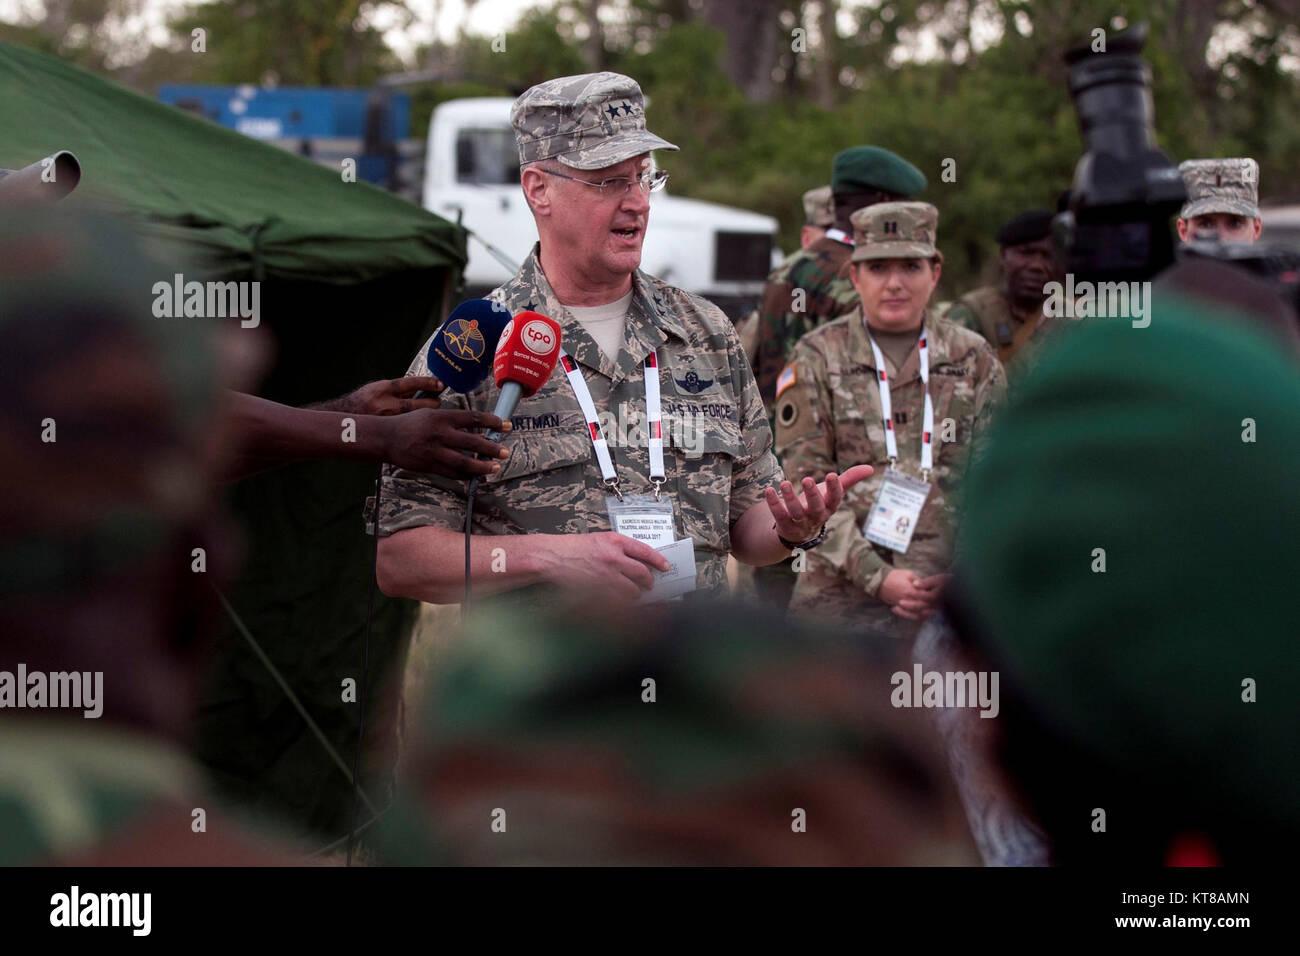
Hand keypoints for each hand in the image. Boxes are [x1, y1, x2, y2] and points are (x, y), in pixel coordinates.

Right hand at [312, 376, 447, 415]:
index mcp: (384, 389)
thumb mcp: (380, 387)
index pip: (411, 383)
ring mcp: (389, 420)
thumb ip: (400, 389)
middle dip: (433, 402)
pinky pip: (410, 428)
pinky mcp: (390, 432)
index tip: (440, 383)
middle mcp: (387, 404)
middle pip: (420, 404)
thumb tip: (424, 387)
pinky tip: (422, 425)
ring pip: (418, 418)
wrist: (346, 415)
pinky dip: (419, 425)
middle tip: (437, 400)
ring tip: (431, 412)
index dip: (428, 383)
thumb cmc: (365, 399)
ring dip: (428, 415)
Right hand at [382, 408, 511, 478]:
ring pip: (464, 462)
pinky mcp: (429, 465)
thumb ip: (451, 420)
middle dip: (492, 448)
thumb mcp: (430, 414)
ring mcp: (434, 451)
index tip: (507, 425)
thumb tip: (476, 427)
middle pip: (472, 442)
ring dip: (482, 466)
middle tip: (505, 452)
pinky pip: (452, 473)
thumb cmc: (411, 423)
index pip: (473, 418)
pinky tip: (476, 476)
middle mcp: (440, 433)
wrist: (385, 437)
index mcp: (442, 417)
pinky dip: (466, 476)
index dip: (492, 422)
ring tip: (495, 468)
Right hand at [542, 532, 672, 602]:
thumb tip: (635, 562)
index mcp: (614, 541)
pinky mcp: (599, 590)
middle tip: (650, 584)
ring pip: (632, 590)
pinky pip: (618, 600)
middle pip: (642, 572)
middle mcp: (614, 557)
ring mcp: (607, 575)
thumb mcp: (597, 540)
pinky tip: (621, 602)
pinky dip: (622, 603)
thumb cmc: (571, 548)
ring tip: (634, 594)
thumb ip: (617, 549)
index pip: (645, 551)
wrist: (552, 557)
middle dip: (648, 581)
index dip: (658, 560)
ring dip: (636, 594)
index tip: (664, 566)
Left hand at [763, 464, 873, 543]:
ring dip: (790, 498)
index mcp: (830, 507)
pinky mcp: (785, 526)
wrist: (800, 532)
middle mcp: (816, 517)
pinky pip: (779, 516)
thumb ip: (850, 479)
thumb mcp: (833, 493)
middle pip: (816, 508)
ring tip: (784, 483)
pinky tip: (769, 491)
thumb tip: (871, 468)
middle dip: (812, 494)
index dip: (835, 488)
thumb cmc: (819, 505)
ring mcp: (800, 523)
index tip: (832, 475)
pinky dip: (774, 504)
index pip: (835, 499)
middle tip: (807, 479)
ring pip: (796, 512)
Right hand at [878, 570, 949, 620]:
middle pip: (923, 608)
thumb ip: (919, 581)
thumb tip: (927, 586)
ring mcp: (902, 606)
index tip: (939, 595)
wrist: (878, 580)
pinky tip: (921, 615)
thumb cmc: (893, 575)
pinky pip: (908, 615)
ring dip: (925, 614)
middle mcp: (907, 601)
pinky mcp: (898, 607)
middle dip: (932, 607)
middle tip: (940, 606)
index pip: (925, 597)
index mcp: (910, 591)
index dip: (934, 597)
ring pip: (916, 614)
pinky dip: (914, 617)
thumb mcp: (908, 574)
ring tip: (933, 612)